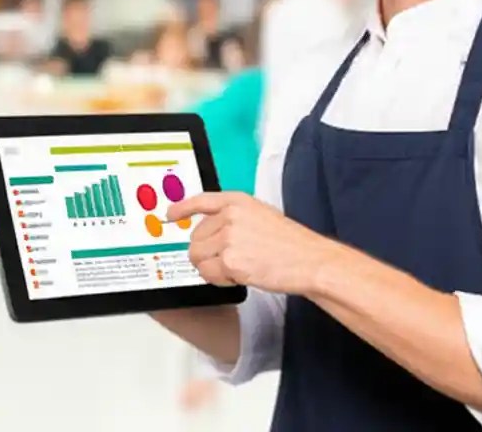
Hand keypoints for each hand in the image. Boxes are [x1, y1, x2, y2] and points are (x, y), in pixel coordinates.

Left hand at [167, 192, 336, 294]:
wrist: (310, 260)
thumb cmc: (291, 243)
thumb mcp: (261, 216)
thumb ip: (233, 218)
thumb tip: (209, 232)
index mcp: (237, 201)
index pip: (201, 200)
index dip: (183, 208)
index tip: (171, 214)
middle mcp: (230, 216)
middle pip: (195, 239)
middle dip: (207, 253)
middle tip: (231, 260)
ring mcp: (229, 238)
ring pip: (197, 258)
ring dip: (213, 268)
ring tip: (238, 267)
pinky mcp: (230, 261)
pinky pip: (208, 275)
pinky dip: (220, 280)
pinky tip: (240, 276)